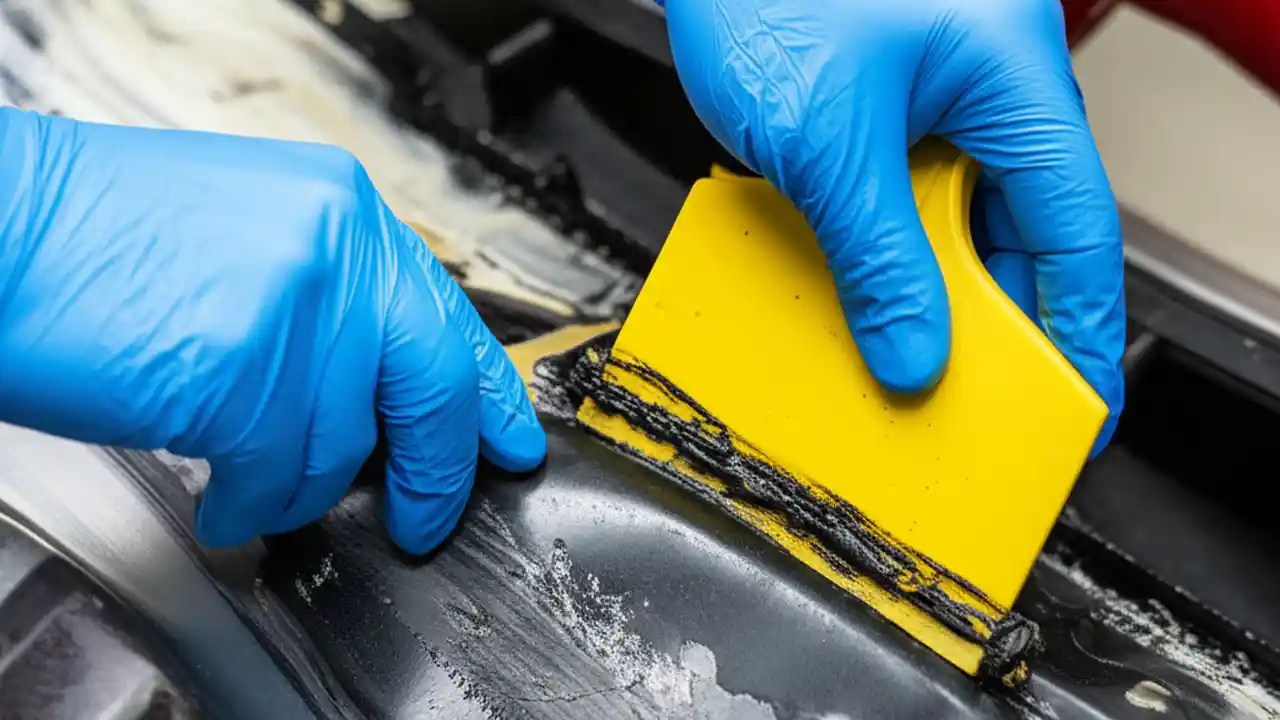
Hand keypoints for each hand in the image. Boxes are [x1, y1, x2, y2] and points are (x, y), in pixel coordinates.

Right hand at [0, 108, 545, 552]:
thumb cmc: (95, 237)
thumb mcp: (249, 236)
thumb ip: (329, 298)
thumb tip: (374, 380)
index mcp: (342, 211)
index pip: (446, 316)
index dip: (485, 391)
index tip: (509, 437)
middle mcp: (337, 252)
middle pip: (433, 388)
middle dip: (437, 471)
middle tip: (426, 517)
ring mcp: (298, 314)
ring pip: (341, 448)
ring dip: (296, 487)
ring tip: (254, 482)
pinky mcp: (248, 379)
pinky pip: (275, 476)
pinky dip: (248, 503)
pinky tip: (225, 498)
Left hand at [664, 0, 1125, 453]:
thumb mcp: (826, 141)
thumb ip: (875, 254)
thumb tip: (912, 352)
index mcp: (1010, 79)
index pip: (1074, 230)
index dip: (1080, 331)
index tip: (1077, 407)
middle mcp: (985, 91)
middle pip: (1015, 236)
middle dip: (994, 329)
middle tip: (976, 409)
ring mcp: (932, 102)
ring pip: (953, 227)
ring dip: (928, 296)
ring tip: (908, 370)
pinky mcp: (879, 115)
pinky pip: (899, 204)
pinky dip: (882, 258)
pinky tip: (859, 303)